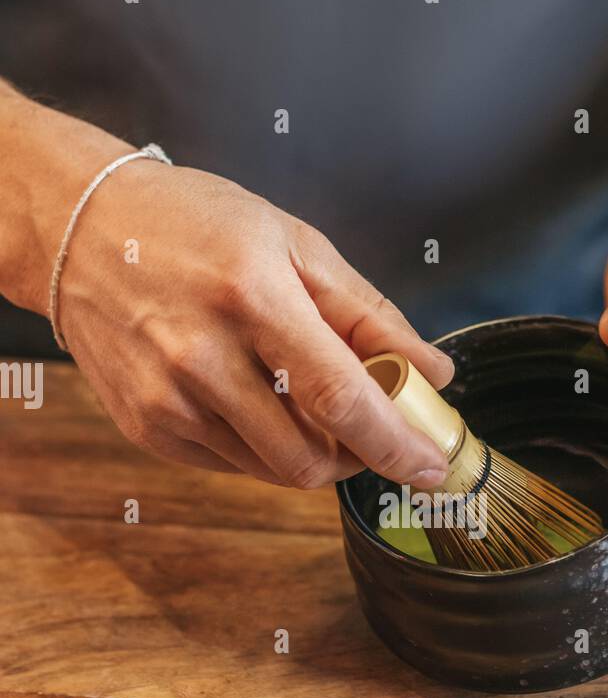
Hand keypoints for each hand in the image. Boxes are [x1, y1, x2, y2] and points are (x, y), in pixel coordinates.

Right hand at [54, 155, 451, 488]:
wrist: (83, 230)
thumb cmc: (194, 226)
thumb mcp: (295, 244)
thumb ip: (369, 316)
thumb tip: (433, 371)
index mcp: (252, 299)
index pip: (341, 398)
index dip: (395, 444)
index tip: (431, 466)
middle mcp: (202, 357)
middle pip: (309, 457)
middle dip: (356, 457)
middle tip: (368, 427)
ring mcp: (168, 400)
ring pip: (274, 471)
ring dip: (312, 454)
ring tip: (307, 403)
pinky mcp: (147, 427)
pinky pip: (232, 465)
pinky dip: (262, 447)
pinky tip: (252, 399)